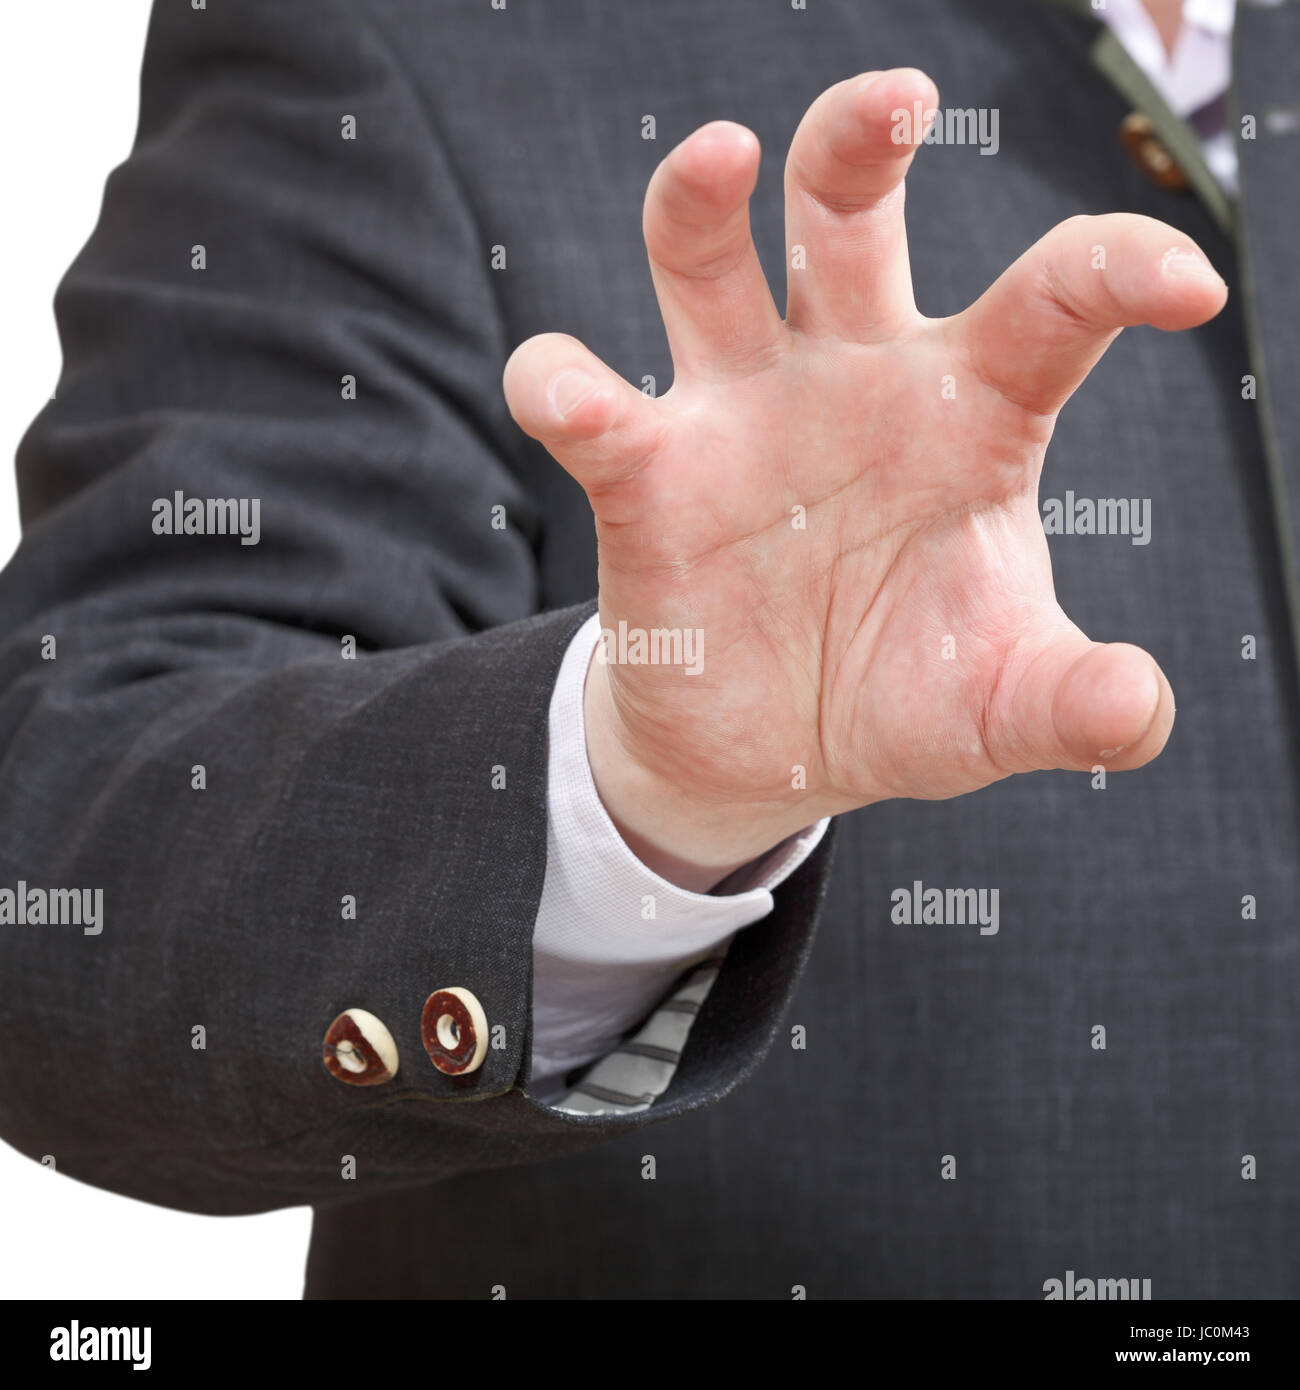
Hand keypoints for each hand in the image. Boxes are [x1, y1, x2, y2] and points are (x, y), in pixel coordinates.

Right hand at [503, 69, 1227, 888]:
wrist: (775, 756)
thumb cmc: (902, 698)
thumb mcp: (998, 706)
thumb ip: (1068, 700)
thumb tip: (1135, 710)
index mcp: (965, 413)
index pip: (1048, 304)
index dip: (1115, 270)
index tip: (1186, 283)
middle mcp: (849, 381)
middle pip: (846, 218)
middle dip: (861, 144)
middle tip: (899, 99)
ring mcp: (740, 416)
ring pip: (707, 263)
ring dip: (700, 202)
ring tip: (722, 156)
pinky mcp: (646, 476)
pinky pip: (589, 406)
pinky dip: (564, 387)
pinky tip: (568, 397)